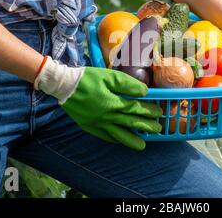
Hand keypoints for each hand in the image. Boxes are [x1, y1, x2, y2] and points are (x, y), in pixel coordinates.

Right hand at [34, 57, 162, 149]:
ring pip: (118, 134)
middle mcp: (107, 116)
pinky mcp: (89, 126)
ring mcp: (98, 124)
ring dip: (132, 140)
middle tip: (157, 129)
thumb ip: (127, 84)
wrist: (63, 85)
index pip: (136, 109)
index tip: (158, 112)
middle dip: (145, 126)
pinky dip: (114, 139)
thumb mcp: (109, 76)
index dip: (148, 111)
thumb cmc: (87, 78)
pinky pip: (104, 136)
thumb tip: (144, 91)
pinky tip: (121, 141)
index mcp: (113, 103)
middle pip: (130, 123)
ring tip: (142, 145)